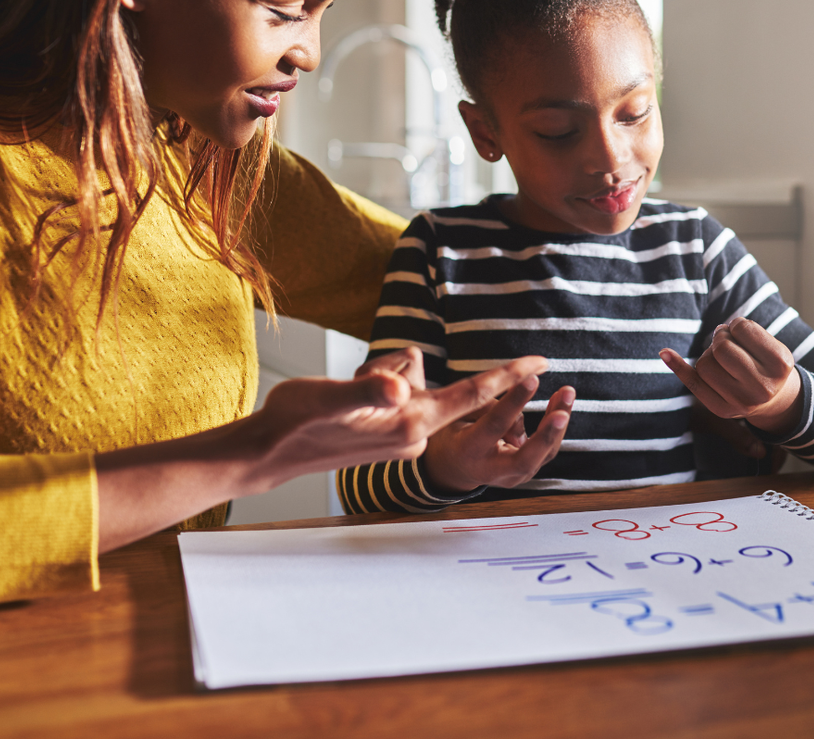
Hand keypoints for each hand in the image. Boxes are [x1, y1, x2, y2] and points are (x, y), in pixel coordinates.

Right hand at [96, 355, 549, 552]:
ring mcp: (400, 434)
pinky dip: (372, 385)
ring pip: (407, 379)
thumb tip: (399, 385)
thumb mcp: (331, 398)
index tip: (542, 363)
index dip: (507, 377)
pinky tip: (342, 404)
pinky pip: (394, 390)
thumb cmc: (298, 423)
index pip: (471, 395)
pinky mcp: (385, 432)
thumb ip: (368, 391)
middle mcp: (413, 432)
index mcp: (410, 423)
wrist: (271, 451)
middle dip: (396, 369)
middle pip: (426, 377)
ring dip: (377, 376)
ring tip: (343, 396)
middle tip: (355, 385)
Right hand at [422, 377, 574, 493]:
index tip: (531, 378)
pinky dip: (556, 427)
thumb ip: (486, 407)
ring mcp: (512, 477)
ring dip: (559, 424)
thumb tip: (520, 402)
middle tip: (562, 413)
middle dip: (546, 434)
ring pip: (544, 454)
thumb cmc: (455, 433)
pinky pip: (546, 451)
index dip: (515, 401)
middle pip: (526, 459)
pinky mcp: (526, 473)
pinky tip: (561, 403)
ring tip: (567, 393)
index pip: (496, 425)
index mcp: (470, 451)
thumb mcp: (458, 416)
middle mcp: (493, 470)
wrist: (454, 467)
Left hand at [659, 317, 801, 436]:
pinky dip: (677, 366)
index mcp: (780, 364)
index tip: (740, 332)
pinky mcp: (722, 410)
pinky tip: (665, 353)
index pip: (741, 328)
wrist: (775, 400)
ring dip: (709, 354)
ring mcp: (742, 402)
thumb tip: (715, 332)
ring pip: (704, 363)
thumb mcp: (770, 345)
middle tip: (726, 342)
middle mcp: (763, 387)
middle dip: (719, 338)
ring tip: (724, 360)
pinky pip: (693, 383)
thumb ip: (746, 333)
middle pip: (721, 347)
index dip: (735, 325)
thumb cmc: (766, 364)